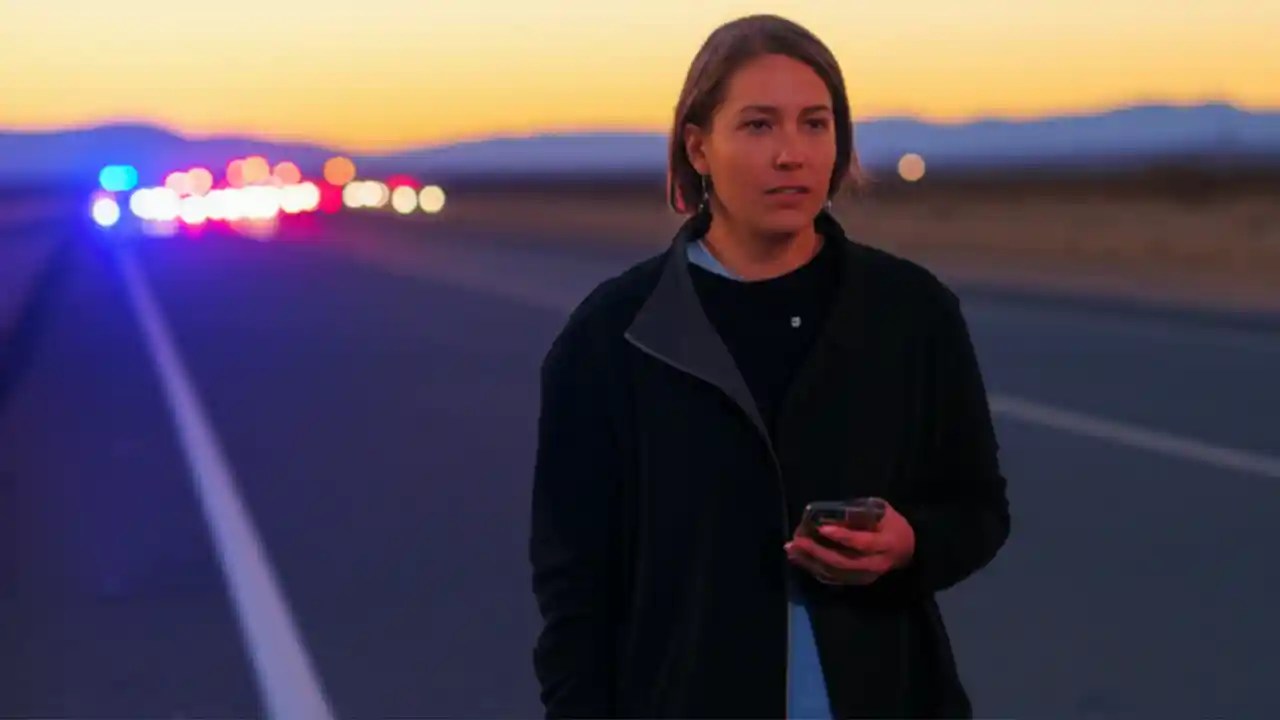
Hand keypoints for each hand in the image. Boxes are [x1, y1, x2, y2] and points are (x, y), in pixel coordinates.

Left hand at [785, 501, 915, 585]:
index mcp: (885, 544)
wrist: (907, 552)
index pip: (861, 543)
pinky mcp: (856, 582)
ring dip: (810, 561)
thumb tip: (833, 510)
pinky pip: (833, 578)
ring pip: (834, 572)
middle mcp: (875, 564)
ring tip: (791, 549)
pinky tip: (800, 559)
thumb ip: (861, 511)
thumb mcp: (884, 512)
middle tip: (797, 540)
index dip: (841, 536)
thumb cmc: (893, 526)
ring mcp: (865, 576)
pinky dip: (814, 568)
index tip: (821, 527)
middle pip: (842, 561)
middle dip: (817, 551)